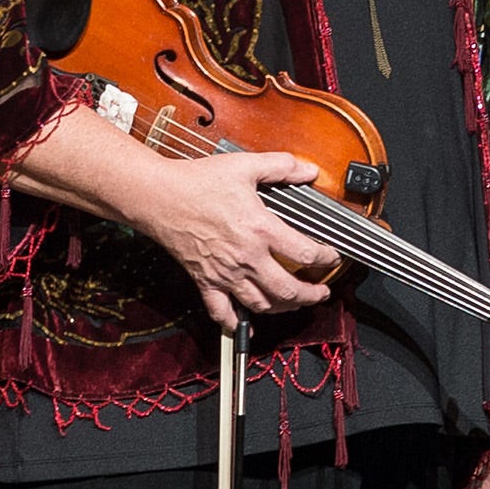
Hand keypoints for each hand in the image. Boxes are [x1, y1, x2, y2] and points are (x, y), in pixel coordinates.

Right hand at [132, 148, 335, 327]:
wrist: (158, 197)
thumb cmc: (197, 182)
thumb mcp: (244, 166)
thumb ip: (280, 166)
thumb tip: (308, 170)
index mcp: (261, 230)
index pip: (305, 253)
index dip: (326, 257)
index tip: (331, 256)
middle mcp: (246, 258)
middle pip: (288, 290)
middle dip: (312, 295)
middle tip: (322, 291)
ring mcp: (226, 274)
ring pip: (261, 305)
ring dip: (283, 309)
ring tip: (294, 303)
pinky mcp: (206, 281)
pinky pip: (222, 312)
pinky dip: (236, 322)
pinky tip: (245, 323)